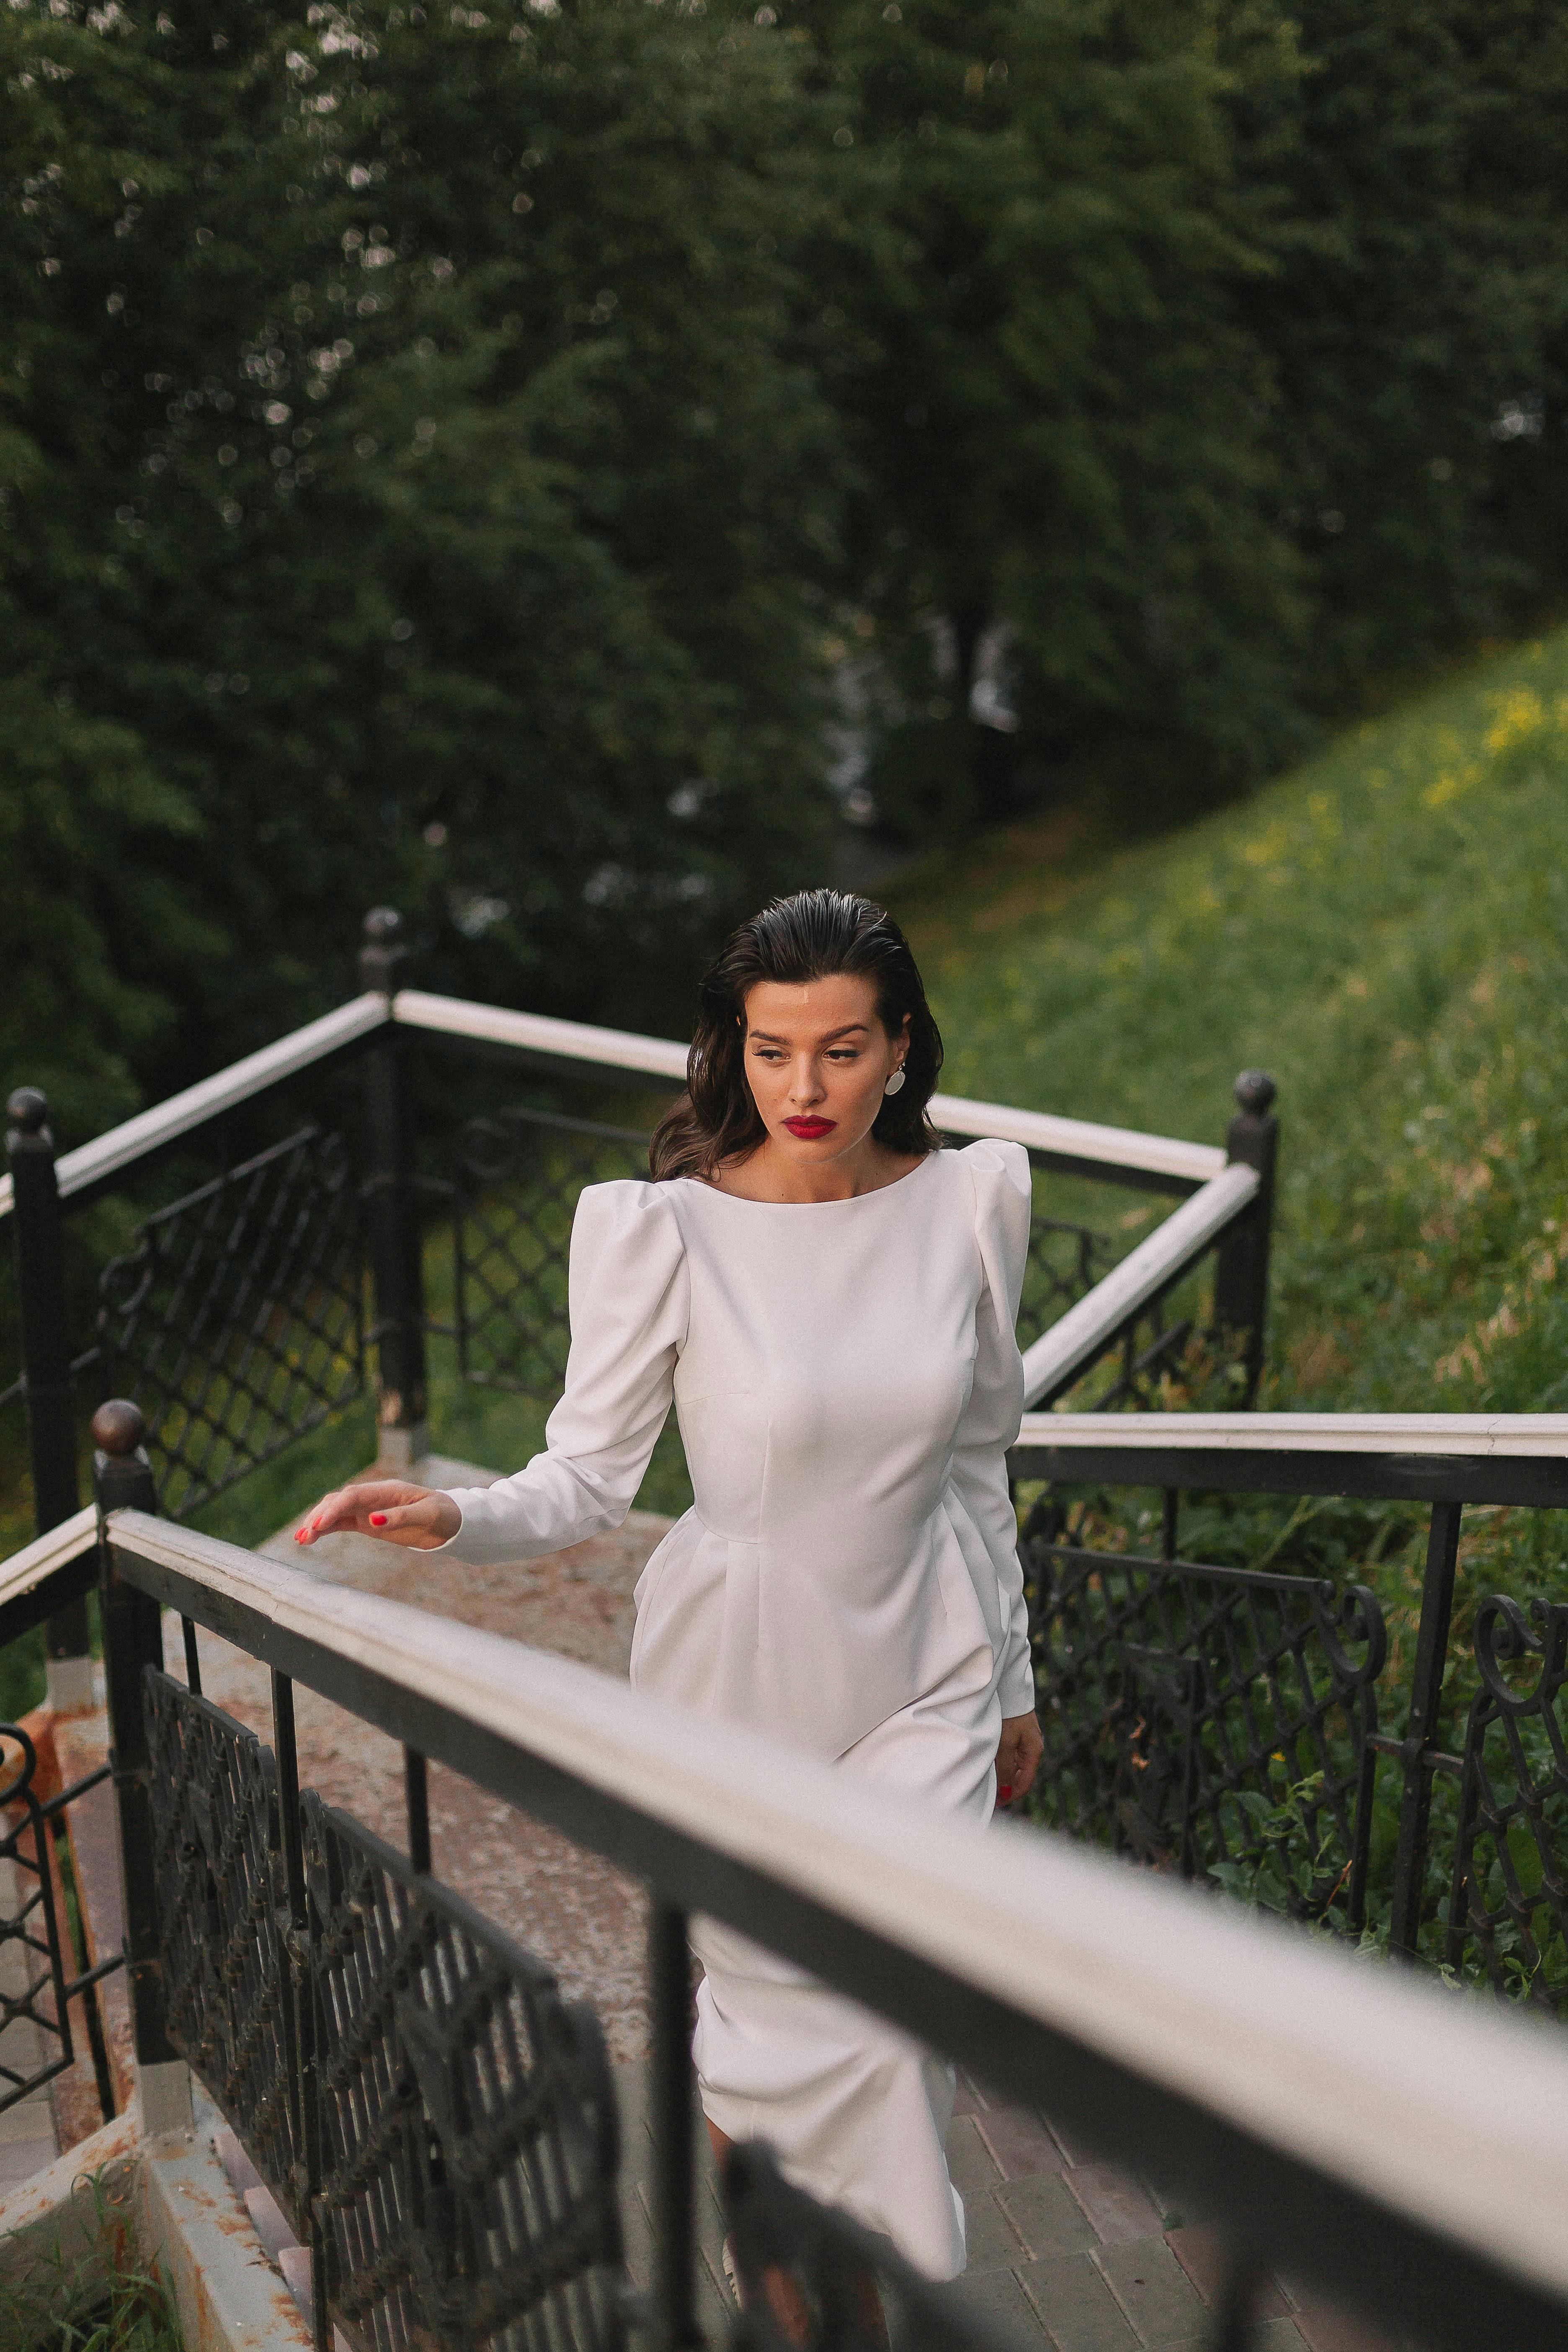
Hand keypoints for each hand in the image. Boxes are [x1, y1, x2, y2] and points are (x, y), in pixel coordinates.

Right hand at [293, 1480, 460, 1551]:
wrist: (451, 1521)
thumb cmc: (442, 1514)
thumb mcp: (426, 1516)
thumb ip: (399, 1517)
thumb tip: (373, 1519)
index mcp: (386, 1491)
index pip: (353, 1495)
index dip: (334, 1508)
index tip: (320, 1525)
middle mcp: (373, 1497)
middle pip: (339, 1501)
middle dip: (320, 1516)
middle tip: (305, 1535)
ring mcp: (368, 1509)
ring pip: (336, 1511)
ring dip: (318, 1523)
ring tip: (300, 1539)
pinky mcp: (367, 1522)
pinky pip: (341, 1523)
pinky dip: (325, 1529)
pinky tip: (309, 1538)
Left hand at [995, 1711, 1043, 1808]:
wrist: (1008, 1687)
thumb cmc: (1007, 1715)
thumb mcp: (1005, 1744)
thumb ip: (1006, 1769)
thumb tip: (1005, 1791)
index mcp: (1034, 1751)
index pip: (1024, 1783)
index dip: (1010, 1796)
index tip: (996, 1804)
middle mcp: (1032, 1747)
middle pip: (1020, 1775)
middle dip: (1006, 1787)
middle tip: (989, 1795)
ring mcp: (1025, 1740)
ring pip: (1015, 1765)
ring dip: (1003, 1775)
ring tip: (987, 1781)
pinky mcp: (1017, 1732)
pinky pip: (1011, 1754)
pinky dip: (1002, 1762)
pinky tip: (990, 1763)